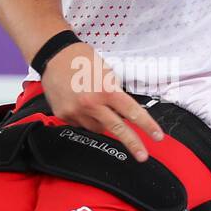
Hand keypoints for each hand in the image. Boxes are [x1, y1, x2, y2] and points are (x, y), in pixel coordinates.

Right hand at [40, 41, 163, 162]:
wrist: (53, 55)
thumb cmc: (81, 59)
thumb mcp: (106, 71)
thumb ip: (115, 92)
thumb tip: (124, 110)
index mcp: (106, 89)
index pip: (132, 112)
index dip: (147, 126)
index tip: (157, 136)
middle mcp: (91, 103)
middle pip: (117, 129)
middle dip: (133, 144)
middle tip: (143, 156)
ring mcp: (76, 112)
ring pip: (97, 128)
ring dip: (102, 122)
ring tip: (94, 104)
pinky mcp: (64, 115)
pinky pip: (81, 124)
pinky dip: (85, 118)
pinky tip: (80, 104)